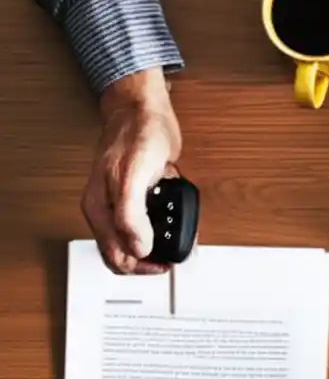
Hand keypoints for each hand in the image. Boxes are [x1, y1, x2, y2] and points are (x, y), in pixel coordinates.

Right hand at [85, 68, 181, 273]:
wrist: (144, 111)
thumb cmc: (136, 134)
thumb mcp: (132, 175)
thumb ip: (131, 215)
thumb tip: (138, 247)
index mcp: (99, 208)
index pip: (115, 256)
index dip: (142, 266)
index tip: (166, 264)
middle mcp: (108, 209)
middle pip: (125, 252)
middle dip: (151, 259)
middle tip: (174, 255)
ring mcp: (123, 203)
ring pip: (138, 239)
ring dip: (159, 244)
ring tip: (180, 239)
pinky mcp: (139, 194)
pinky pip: (150, 221)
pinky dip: (165, 226)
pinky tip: (176, 220)